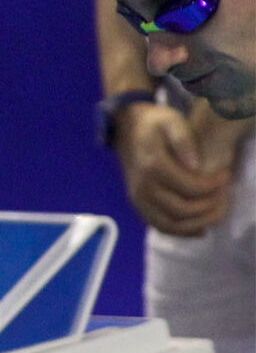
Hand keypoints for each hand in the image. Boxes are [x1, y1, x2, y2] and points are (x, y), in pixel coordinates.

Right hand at [117, 102, 232, 236]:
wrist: (127, 128)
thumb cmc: (154, 123)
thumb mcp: (171, 121)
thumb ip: (184, 140)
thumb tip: (195, 165)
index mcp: (153, 166)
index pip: (192, 188)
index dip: (214, 186)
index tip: (226, 175)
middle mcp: (143, 186)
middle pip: (183, 210)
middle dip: (210, 207)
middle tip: (224, 195)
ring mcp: (138, 198)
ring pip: (171, 225)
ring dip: (198, 224)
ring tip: (216, 213)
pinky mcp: (138, 204)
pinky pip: (159, 226)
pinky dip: (181, 232)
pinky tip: (199, 228)